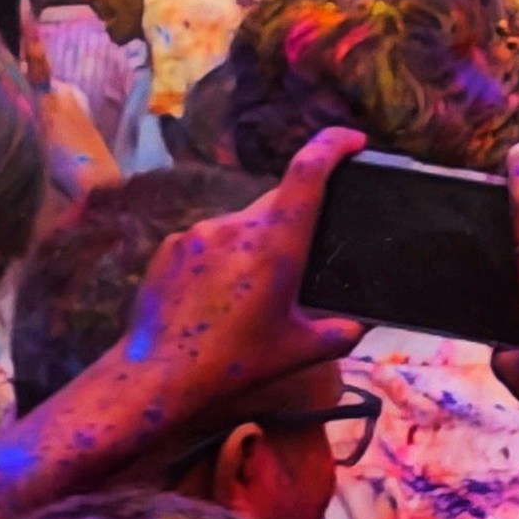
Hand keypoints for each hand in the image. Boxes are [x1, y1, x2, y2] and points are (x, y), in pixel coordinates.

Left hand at [97, 131, 363, 444]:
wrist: (157, 377)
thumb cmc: (235, 364)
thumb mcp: (299, 352)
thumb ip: (340, 332)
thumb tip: (360, 323)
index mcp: (275, 245)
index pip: (308, 173)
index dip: (333, 146)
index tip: (352, 141)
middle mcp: (236, 227)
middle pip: (277, 202)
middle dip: (295, 220)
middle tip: (300, 260)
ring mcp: (199, 233)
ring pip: (242, 224)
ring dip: (255, 245)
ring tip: (253, 292)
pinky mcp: (171, 246)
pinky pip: (208, 241)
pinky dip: (222, 258)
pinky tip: (217, 296)